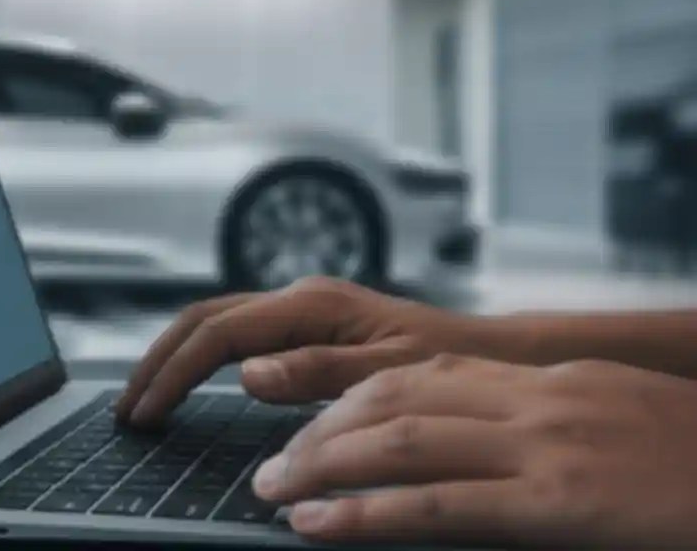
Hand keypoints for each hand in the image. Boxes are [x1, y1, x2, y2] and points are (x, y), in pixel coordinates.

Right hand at [116, 277, 483, 425]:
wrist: (491, 354)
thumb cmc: (452, 366)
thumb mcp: (390, 375)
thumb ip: (318, 372)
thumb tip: (248, 373)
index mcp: (312, 305)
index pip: (219, 335)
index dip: (176, 374)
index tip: (148, 413)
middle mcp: (299, 299)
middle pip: (202, 319)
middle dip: (157, 362)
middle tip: (127, 409)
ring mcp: (299, 310)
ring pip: (213, 323)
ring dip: (172, 357)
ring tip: (144, 398)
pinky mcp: (304, 327)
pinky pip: (235, 334)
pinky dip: (199, 358)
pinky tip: (188, 383)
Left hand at [252, 355, 696, 547]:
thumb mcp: (620, 419)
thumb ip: (548, 423)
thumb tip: (484, 448)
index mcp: (551, 382)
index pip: (426, 373)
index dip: (356, 396)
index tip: (316, 420)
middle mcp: (537, 401)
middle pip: (397, 395)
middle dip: (323, 426)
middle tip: (276, 459)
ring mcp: (546, 448)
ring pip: (401, 439)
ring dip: (321, 462)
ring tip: (275, 487)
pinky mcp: (560, 503)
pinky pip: (438, 504)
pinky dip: (365, 512)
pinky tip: (317, 523)